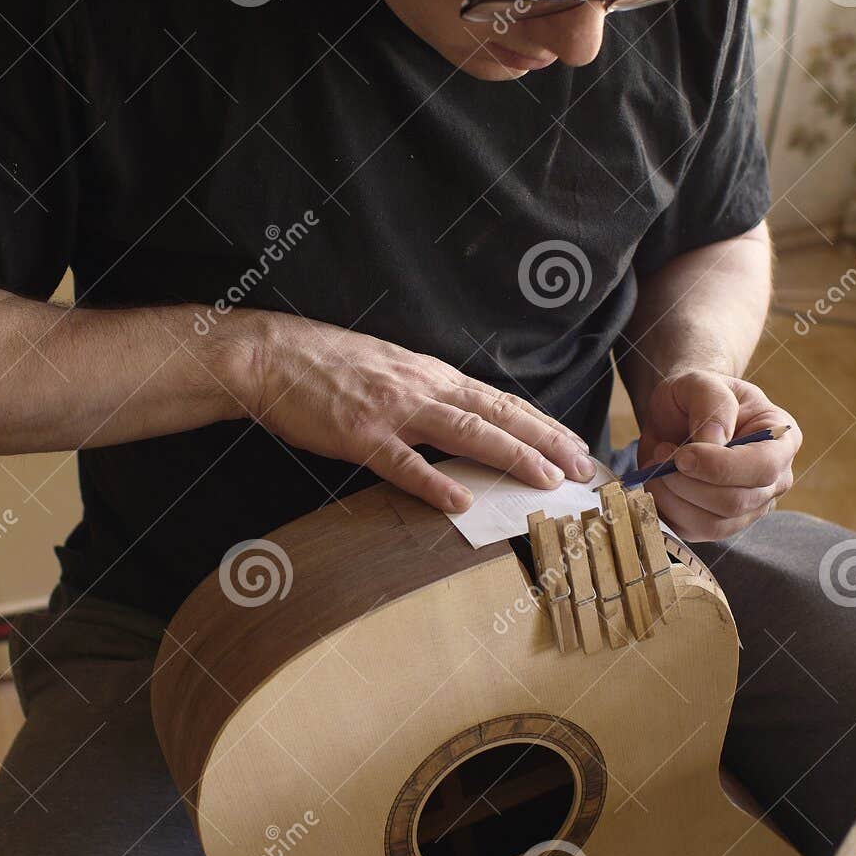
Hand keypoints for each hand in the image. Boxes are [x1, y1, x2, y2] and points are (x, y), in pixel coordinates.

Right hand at [242, 313, 596, 511]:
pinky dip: (434, 483)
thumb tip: (464, 421)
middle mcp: (422, 388)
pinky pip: (403, 463)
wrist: (272, 355)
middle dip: (546, 441)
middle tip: (583, 468)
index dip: (543, 424)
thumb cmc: (327, 366)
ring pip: (466, 433)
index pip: (500, 401)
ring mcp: (392, 410)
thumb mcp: (390, 371)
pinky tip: (462, 501)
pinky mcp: (359, 434)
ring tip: (546, 479)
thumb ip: (427, 395)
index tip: (575, 446)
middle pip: (498, 414)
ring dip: (511, 456)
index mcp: (431, 375)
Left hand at [637, 369, 800, 541]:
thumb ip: (712, 403)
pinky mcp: (719, 525)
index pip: (762, 467)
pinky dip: (666, 510)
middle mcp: (773, 480)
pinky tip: (658, 484)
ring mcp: (749, 507)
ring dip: (673, 497)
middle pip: (736, 501)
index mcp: (781, 441)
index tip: (682, 454)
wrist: (679, 414)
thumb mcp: (702, 382)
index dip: (720, 467)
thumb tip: (712, 441)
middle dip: (688, 482)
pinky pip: (692, 532)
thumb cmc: (697, 397)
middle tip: (662, 453)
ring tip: (656, 465)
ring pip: (712, 524)